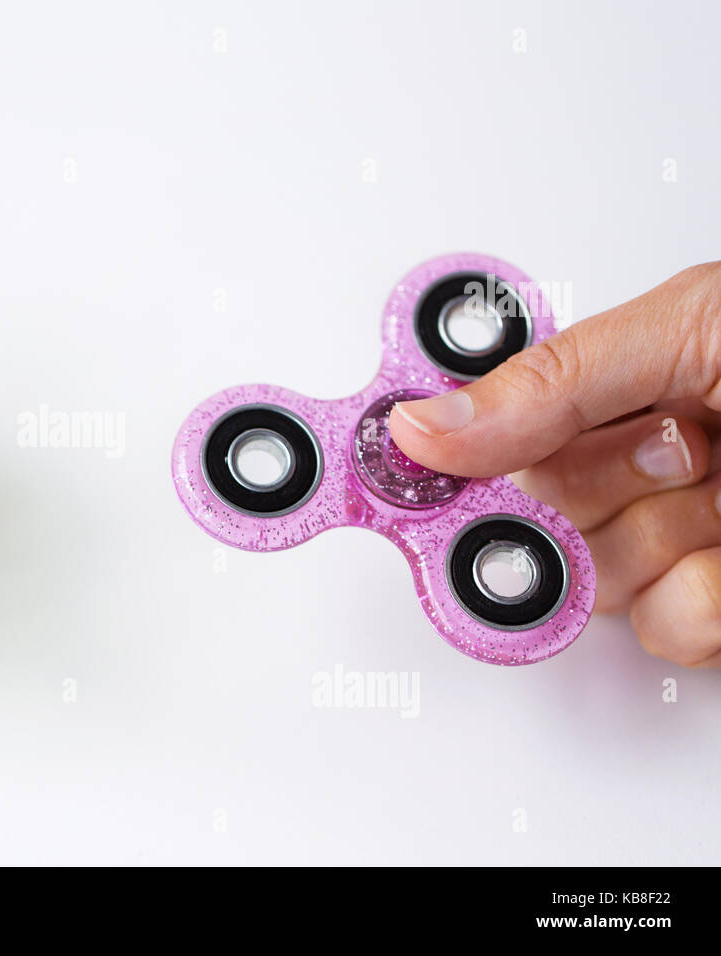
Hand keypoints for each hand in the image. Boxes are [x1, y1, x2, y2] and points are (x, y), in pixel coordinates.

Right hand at [390, 263, 720, 666]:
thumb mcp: (698, 327)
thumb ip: (551, 381)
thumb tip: (428, 421)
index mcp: (625, 380)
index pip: (488, 425)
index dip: (439, 452)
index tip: (394, 471)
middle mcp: (648, 458)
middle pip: (533, 514)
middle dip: (584, 496)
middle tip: (643, 461)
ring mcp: (693, 536)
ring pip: (596, 581)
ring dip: (664, 544)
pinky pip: (668, 631)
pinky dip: (707, 604)